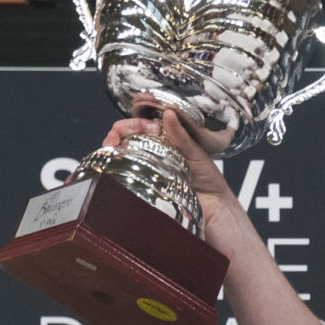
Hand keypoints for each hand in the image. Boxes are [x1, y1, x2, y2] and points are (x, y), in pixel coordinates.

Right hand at [100, 107, 240, 228]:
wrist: (214, 210)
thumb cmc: (210, 181)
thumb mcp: (197, 153)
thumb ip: (182, 135)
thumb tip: (169, 114)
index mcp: (165, 141)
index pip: (141, 126)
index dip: (131, 124)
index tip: (129, 129)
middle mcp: (152, 154)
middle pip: (125, 139)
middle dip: (115, 135)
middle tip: (113, 139)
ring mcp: (145, 170)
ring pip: (120, 156)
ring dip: (110, 151)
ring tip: (110, 148)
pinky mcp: (141, 188)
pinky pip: (123, 178)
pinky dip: (112, 171)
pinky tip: (109, 170)